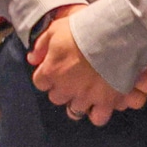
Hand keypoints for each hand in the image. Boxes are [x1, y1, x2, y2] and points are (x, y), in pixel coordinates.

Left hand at [27, 5, 146, 127]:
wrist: (115, 35)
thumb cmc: (83, 29)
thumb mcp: (56, 29)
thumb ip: (41, 46)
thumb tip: (32, 59)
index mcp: (51, 71)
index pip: (40, 82)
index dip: (47, 76)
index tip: (54, 69)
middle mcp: (65, 88)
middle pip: (57, 97)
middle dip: (62, 89)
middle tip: (73, 79)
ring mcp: (86, 97)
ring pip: (75, 110)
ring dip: (79, 101)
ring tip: (87, 92)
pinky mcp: (106, 101)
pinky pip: (98, 117)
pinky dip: (98, 112)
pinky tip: (101, 103)